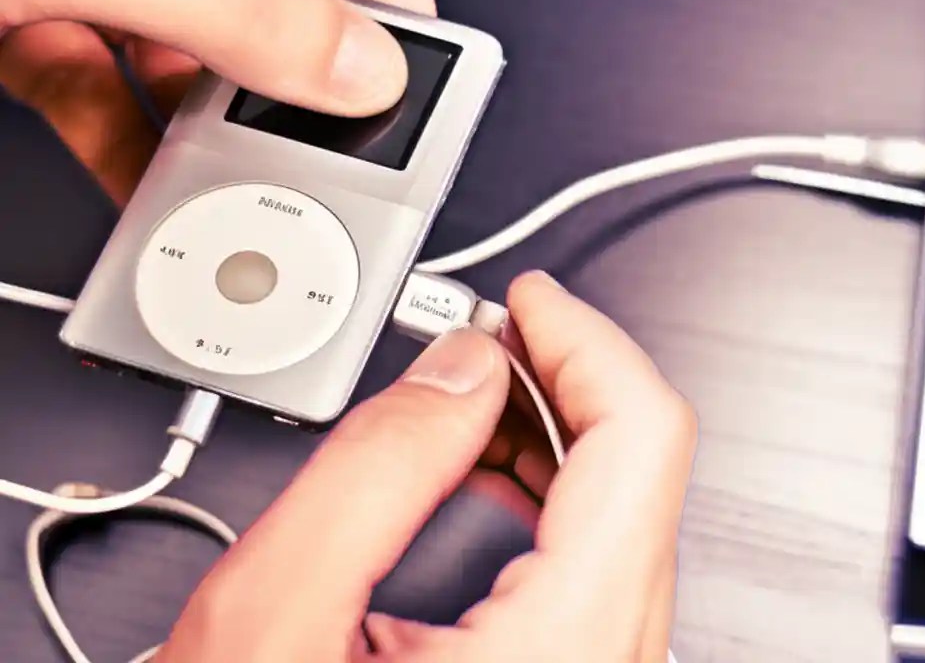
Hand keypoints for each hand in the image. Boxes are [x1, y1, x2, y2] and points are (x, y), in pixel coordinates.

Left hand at [0, 0, 433, 204]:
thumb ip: (233, 7)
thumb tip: (358, 72)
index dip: (393, 14)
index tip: (413, 96)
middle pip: (277, 8)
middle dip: (298, 97)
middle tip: (324, 159)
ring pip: (194, 61)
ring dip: (212, 140)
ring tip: (235, 191)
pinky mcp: (32, 14)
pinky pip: (106, 91)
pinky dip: (128, 150)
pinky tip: (149, 195)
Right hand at [154, 271, 697, 661]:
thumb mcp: (273, 621)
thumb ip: (372, 472)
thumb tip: (458, 371)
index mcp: (561, 654)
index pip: (646, 443)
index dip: (586, 344)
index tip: (530, 302)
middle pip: (642, 477)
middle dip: (560, 384)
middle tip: (480, 342)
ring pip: (625, 523)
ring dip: (552, 442)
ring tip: (469, 404)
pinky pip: (598, 574)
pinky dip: (548, 506)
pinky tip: (486, 483)